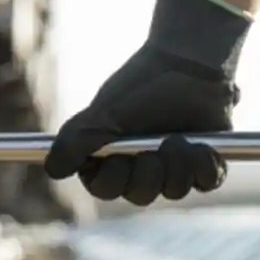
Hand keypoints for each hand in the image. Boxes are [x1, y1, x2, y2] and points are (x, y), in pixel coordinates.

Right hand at [44, 0, 250, 204]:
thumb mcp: (101, 114)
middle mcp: (142, 166)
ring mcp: (174, 165)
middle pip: (142, 196)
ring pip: (175, 191)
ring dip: (177, 166)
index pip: (106, 189)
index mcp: (112, 157)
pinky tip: (199, 145)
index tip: (120, 158)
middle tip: (153, 150)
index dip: (115, 180)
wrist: (186, 63)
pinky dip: (203, 166)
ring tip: (178, 138)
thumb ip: (73, 143)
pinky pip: (207, 182)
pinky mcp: (205, 161)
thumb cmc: (140, 86)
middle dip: (148, 174)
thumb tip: (51, 169)